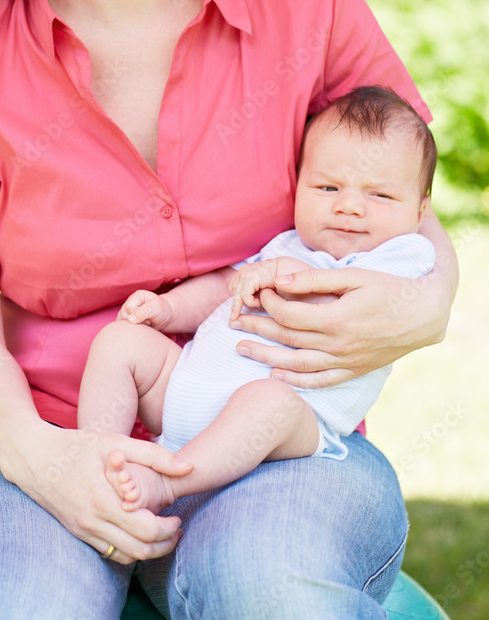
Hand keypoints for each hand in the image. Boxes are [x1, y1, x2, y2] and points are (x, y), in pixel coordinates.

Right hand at [5, 419, 192, 564]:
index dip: (168, 529)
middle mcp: (92, 522)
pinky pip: (108, 552)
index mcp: (103, 500)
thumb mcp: (114, 442)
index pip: (146, 531)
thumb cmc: (75, 445)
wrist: (31, 457)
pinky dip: (127, 549)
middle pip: (139, 551)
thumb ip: (154, 455)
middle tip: (176, 529)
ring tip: (161, 532)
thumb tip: (188, 466)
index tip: (177, 517)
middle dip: (164, 544)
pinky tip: (135, 531)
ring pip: (124, 557)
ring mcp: (83, 530)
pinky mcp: (77, 532)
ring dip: (147, 550)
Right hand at [117, 290, 172, 331]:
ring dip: (133, 327)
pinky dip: (130, 330)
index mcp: (136, 296)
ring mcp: (126, 312)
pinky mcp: (125, 320)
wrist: (164, 317)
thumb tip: (130, 319)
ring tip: (144, 324)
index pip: (129, 307)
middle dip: (135, 322)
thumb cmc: (162, 310)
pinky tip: (139, 328)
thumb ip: (144, 312)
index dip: (138, 315)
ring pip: (121, 322)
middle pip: (123, 315)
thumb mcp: (156, 309)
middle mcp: (129, 302)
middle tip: (147, 321)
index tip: (149, 318)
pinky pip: (122, 327)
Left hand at [233, 265, 446, 387]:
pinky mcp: (353, 371)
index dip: (270, 303)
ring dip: (266, 358)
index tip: (261, 292)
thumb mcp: (352, 276)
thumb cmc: (388, 288)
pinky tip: (276, 376)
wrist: (424, 315)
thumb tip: (278, 280)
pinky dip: (297, 381)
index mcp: (336, 320)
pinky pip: (320, 381)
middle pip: (287, 340)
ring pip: (297, 364)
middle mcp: (338, 346)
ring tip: (242, 350)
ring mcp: (346, 362)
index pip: (289, 315)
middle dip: (257, 330)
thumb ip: (314, 280)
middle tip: (234, 323)